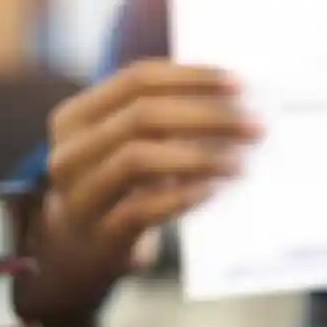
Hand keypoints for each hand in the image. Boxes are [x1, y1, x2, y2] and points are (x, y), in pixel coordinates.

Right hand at [45, 60, 262, 264]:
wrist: (84, 249)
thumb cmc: (123, 183)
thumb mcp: (131, 141)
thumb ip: (168, 113)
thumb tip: (239, 95)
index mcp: (76, 116)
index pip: (137, 79)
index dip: (192, 77)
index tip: (241, 84)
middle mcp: (70, 151)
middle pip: (143, 116)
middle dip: (208, 116)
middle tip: (255, 126)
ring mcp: (80, 196)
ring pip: (139, 159)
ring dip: (200, 156)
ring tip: (241, 161)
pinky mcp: (100, 235)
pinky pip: (142, 209)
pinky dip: (182, 196)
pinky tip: (214, 190)